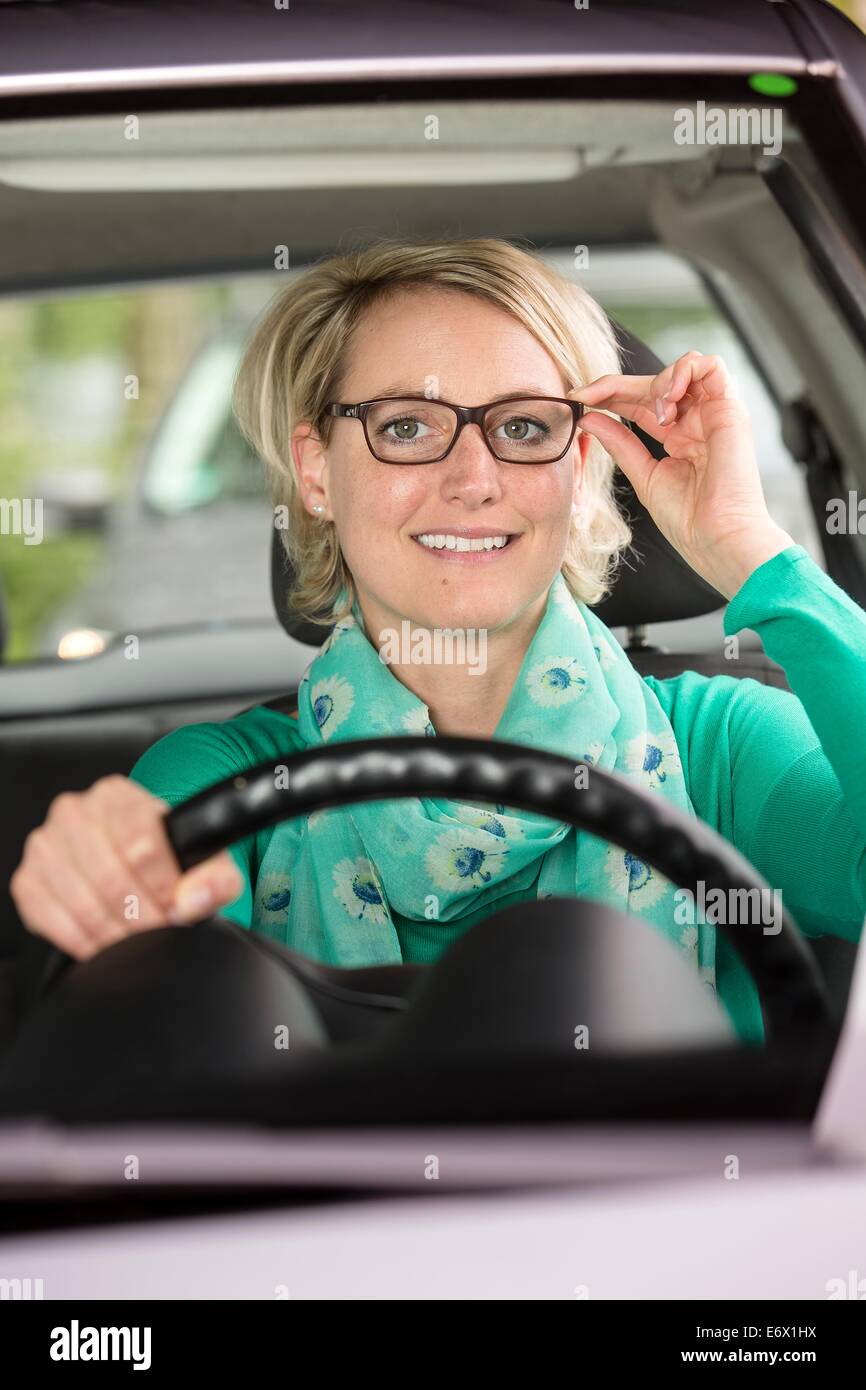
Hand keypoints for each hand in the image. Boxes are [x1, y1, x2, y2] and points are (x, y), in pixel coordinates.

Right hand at [10, 776, 243, 959]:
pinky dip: (84, 942)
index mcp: (118, 797)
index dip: (164, 889)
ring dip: (116, 934)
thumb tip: (192, 900)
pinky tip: (106, 945)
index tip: (178, 911)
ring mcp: (46, 845)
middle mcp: (75, 812)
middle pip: (111, 878)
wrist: (131, 860)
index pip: (142, 846)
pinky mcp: (27, 880)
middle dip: (142, 917)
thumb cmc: (166, 856)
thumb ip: (215, 878)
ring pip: (82, 903)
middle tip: (160, 935)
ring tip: (139, 943)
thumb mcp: (204, 860)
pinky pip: (52, 921)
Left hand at [571, 351, 793, 598]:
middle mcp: (698, 421)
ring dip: (657, 380)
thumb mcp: (644, 475)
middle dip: (617, 383)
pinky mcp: (731, 408)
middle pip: (656, 382)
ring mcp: (715, 413)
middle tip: (588, 394)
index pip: (640, 403)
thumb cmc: (688, 520)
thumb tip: (589, 417)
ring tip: (651, 411)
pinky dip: (684, 371)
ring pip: (685, 366)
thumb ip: (620, 443)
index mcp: (679, 437)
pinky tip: (667, 400)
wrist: (717, 539)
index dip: (608, 395)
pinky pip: (712, 365)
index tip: (577, 398)